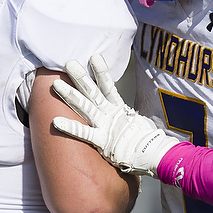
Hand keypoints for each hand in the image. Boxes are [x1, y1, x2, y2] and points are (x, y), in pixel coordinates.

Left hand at [51, 54, 176, 175]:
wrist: (156, 155)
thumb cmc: (147, 143)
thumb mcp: (136, 125)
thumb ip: (129, 118)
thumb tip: (128, 116)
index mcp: (119, 109)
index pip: (108, 86)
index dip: (101, 72)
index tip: (94, 57)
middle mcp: (110, 114)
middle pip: (92, 92)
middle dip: (80, 77)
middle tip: (68, 62)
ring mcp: (105, 126)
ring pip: (85, 106)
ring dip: (70, 95)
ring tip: (56, 83)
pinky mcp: (103, 141)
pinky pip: (84, 133)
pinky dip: (70, 127)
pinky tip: (55, 121)